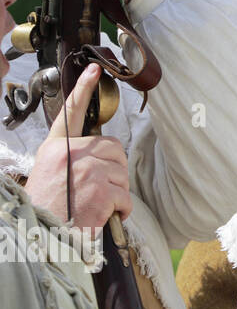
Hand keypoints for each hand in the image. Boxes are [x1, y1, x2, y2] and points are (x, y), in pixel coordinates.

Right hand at [25, 63, 131, 228]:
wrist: (40, 239)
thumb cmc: (48, 210)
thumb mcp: (50, 176)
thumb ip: (71, 160)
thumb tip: (101, 155)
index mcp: (54, 150)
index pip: (70, 114)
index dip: (82, 90)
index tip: (93, 69)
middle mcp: (69, 154)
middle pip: (112, 148)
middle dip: (113, 170)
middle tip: (95, 191)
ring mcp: (85, 169)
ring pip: (121, 173)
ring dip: (115, 193)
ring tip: (92, 206)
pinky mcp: (100, 189)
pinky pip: (125, 196)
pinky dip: (120, 211)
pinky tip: (101, 217)